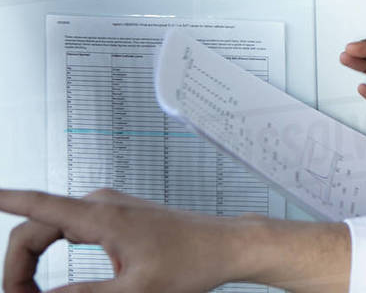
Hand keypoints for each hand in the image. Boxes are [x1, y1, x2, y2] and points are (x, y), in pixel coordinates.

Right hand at [0, 188, 348, 292]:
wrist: (226, 245)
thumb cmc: (192, 262)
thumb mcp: (133, 291)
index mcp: (103, 216)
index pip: (40, 206)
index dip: (8, 200)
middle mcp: (101, 204)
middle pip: (35, 230)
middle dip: (17, 268)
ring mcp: (109, 208)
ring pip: (51, 231)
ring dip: (33, 263)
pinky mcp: (116, 218)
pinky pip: (69, 231)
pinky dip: (52, 254)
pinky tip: (46, 280)